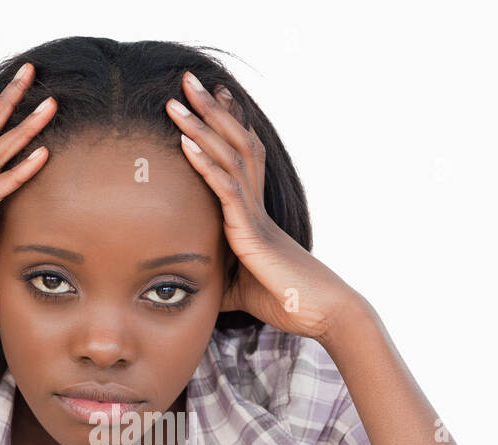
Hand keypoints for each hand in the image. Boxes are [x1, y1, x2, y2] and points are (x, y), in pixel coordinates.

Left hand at [165, 72, 356, 341]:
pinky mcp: (252, 233)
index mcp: (254, 213)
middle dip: (209, 110)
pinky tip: (185, 144)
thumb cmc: (287, 301)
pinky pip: (226, 191)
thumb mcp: (240, 289)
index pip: (241, 157)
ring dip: (200, 127)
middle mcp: (256, 205)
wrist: (321, 313)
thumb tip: (194, 286)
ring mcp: (255, 215)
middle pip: (233, 144)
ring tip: (176, 99)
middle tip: (187, 78)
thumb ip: (218, 277)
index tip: (211, 96)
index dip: (227, 123)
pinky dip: (205, 165)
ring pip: (228, 158)